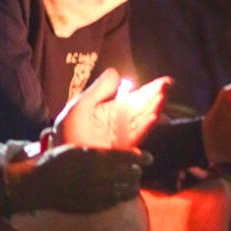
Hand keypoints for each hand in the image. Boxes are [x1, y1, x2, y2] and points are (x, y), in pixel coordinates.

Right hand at [19, 144, 148, 213]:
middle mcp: (102, 176)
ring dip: (132, 186)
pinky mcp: (95, 207)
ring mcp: (100, 193)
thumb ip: (98, 153)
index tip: (149, 158)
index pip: (128, 158)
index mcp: (98, 158)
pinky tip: (120, 194)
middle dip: (137, 172)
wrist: (40, 185)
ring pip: (127, 191)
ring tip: (133, 184)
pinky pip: (115, 202)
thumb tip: (115, 155)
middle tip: (138, 170)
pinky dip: (121, 197)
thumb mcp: (78, 149)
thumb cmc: (56, 161)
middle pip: (131, 175)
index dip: (141, 158)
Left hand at [54, 68, 170, 148]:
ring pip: (142, 120)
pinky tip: (153, 116)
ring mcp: (123, 137)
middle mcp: (121, 123)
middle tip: (169, 84)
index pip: (135, 98)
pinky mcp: (121, 150)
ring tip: (162, 96)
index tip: (166, 81)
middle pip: (142, 107)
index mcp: (112, 110)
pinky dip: (144, 126)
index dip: (150, 89)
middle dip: (156, 96)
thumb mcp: (80, 106)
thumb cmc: (68, 133)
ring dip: (153, 108)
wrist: (62, 158)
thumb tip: (116, 72)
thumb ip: (98, 90)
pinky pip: (135, 136)